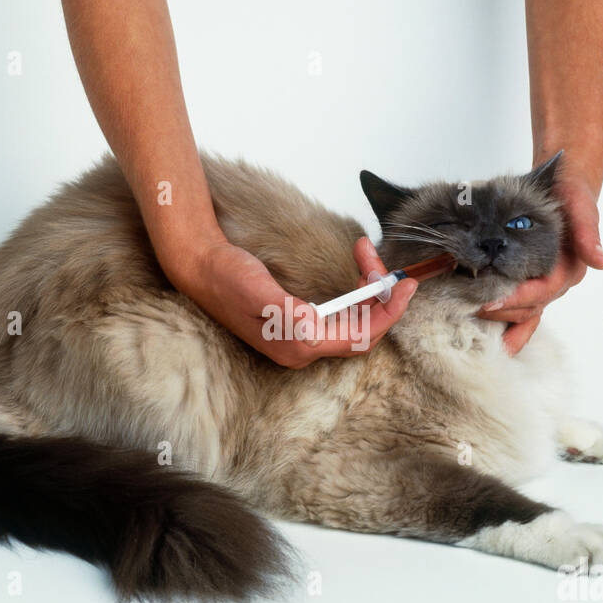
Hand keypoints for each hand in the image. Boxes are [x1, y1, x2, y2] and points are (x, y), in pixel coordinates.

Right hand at [167, 236, 415, 368]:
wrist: (199, 266)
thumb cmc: (225, 276)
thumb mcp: (256, 290)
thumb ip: (286, 312)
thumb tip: (313, 328)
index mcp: (298, 345)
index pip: (360, 337)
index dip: (388, 312)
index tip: (404, 285)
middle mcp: (303, 348)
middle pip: (362, 331)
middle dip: (380, 296)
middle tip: (380, 260)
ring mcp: (301, 336)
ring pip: (354, 320)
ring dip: (368, 290)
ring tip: (366, 254)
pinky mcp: (299, 322)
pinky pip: (341, 313)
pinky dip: (355, 291)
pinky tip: (356, 269)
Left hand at [476, 163, 602, 354]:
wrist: (563, 182)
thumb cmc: (570, 191)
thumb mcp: (579, 203)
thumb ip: (587, 231)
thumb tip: (601, 261)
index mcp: (569, 268)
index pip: (540, 291)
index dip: (514, 299)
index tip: (487, 302)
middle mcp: (557, 282)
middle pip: (527, 308)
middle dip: (498, 312)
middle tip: (464, 310)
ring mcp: (543, 285)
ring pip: (521, 314)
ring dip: (497, 322)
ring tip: (467, 324)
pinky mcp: (530, 283)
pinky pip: (518, 310)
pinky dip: (504, 326)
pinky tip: (486, 338)